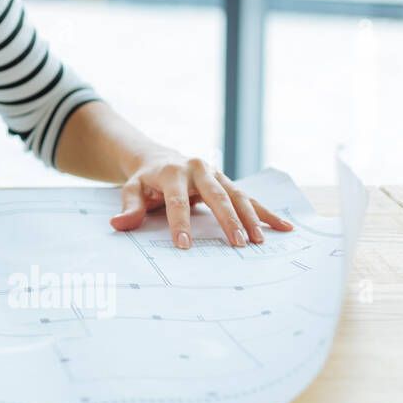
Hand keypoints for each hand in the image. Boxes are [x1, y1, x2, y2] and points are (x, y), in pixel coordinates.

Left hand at [110, 152, 293, 249]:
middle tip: (238, 243)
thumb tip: (118, 225)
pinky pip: (249, 197)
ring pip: (237, 195)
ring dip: (251, 218)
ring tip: (260, 241)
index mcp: (172, 172)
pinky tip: (284, 227)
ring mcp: (216, 173)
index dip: (180, 222)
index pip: (176, 200)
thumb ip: (129, 207)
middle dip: (228, 219)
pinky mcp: (227, 181)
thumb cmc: (146, 180)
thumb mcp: (132, 189)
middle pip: (216, 195)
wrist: (160, 158)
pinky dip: (266, 212)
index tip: (184, 245)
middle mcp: (198, 169)